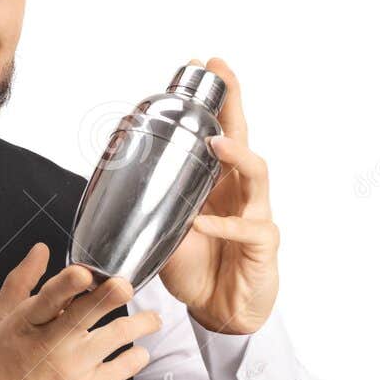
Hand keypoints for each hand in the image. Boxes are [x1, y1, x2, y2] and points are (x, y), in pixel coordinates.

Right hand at [0, 244, 160, 379]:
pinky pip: (124, 367)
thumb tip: (41, 250)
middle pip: (88, 313)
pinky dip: (137, 356)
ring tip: (152, 319)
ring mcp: (73, 369)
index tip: (86, 273)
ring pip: (117, 336)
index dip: (69, 284)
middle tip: (127, 286)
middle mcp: (52, 345)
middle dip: (111, 295)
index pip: (50, 297)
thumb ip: (21, 282)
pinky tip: (138, 352)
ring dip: (141, 323)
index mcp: (28, 324)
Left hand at [158, 56, 279, 334]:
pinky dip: (223, 225)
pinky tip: (204, 222)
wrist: (221, 315)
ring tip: (214, 141)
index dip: (213, 98)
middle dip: (233, 100)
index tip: (200, 64)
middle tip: (221, 70)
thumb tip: (115, 186)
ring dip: (235, 154)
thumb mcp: (167, 235)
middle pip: (243, 136)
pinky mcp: (263, 245)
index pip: (219, 130)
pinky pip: (247, 229)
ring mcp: (256, 214)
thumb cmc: (199, 270)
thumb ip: (154, 211)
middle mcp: (241, 191)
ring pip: (257, 174)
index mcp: (217, 183)